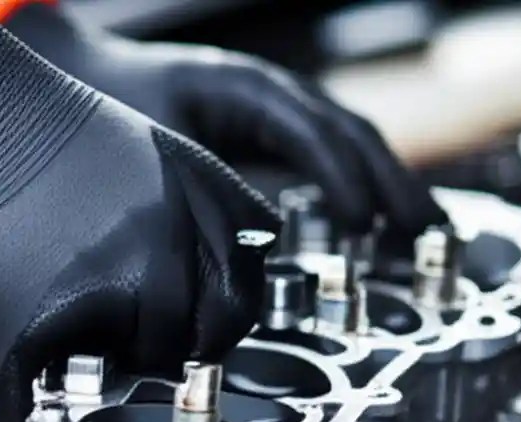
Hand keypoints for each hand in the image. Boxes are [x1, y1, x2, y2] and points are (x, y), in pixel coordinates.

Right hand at [0, 0, 277, 421]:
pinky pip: (17, 412)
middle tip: (112, 326)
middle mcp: (140, 275)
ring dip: (82, 387)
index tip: (187, 340)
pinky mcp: (11, 331)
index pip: (227, 323)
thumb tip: (250, 293)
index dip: (204, 330)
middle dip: (144, 348)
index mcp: (187, 235)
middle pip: (164, 358)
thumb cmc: (68, 134)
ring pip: (96, 387)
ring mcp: (74, 310)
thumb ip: (231, 224)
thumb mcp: (182, 159)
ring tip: (67, 357)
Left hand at [5, 3, 445, 239]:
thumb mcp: (158, 150)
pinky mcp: (275, 130)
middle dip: (392, 183)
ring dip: (391, 183)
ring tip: (428, 228)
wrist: (92, 74)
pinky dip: (362, 184)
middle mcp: (276, 93)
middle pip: (352, 134)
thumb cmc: (119, 107)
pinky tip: (381, 219)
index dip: (342, 179)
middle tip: (428, 232)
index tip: (363, 223)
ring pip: (353, 142)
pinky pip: (333, 153)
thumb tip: (245, 246)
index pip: (314, 134)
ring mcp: (281, 108)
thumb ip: (202, 189)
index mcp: (249, 89)